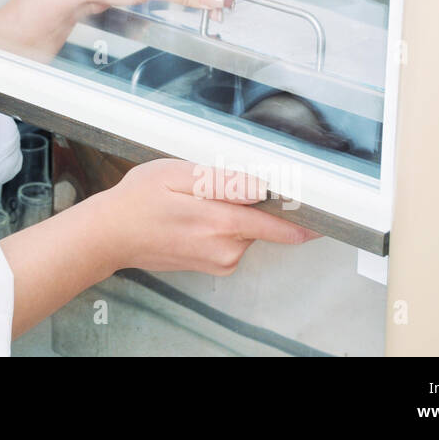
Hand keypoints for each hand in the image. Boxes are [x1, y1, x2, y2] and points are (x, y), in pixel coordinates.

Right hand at [90, 158, 318, 275]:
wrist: (110, 235)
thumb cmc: (137, 201)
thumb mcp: (176, 174)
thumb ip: (222, 182)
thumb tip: (261, 189)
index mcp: (220, 223)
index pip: (281, 226)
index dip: (305, 217)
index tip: (328, 211)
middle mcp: (226, 249)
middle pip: (262, 221)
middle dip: (247, 200)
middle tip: (209, 185)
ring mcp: (219, 260)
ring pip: (246, 229)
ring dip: (230, 212)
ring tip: (191, 201)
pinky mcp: (213, 264)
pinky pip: (232, 238)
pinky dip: (220, 225)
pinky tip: (190, 216)